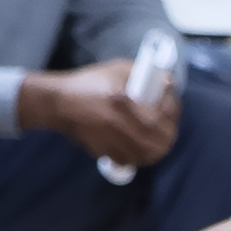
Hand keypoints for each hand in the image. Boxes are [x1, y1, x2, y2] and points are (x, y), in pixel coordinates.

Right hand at [18, 61, 179, 166]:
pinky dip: (141, 156)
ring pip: (145, 155)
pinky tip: (142, 145)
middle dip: (169, 132)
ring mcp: (109, 141)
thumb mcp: (117, 70)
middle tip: (170, 122)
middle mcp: (117, 125)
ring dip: (158, 147)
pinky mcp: (102, 151)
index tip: (172, 102)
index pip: (159, 115)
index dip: (172, 111)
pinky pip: (129, 161)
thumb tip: (169, 82)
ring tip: (160, 136)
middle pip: (157, 142)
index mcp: (121, 102)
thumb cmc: (88, 82)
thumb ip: (144, 74)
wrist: (58, 102)